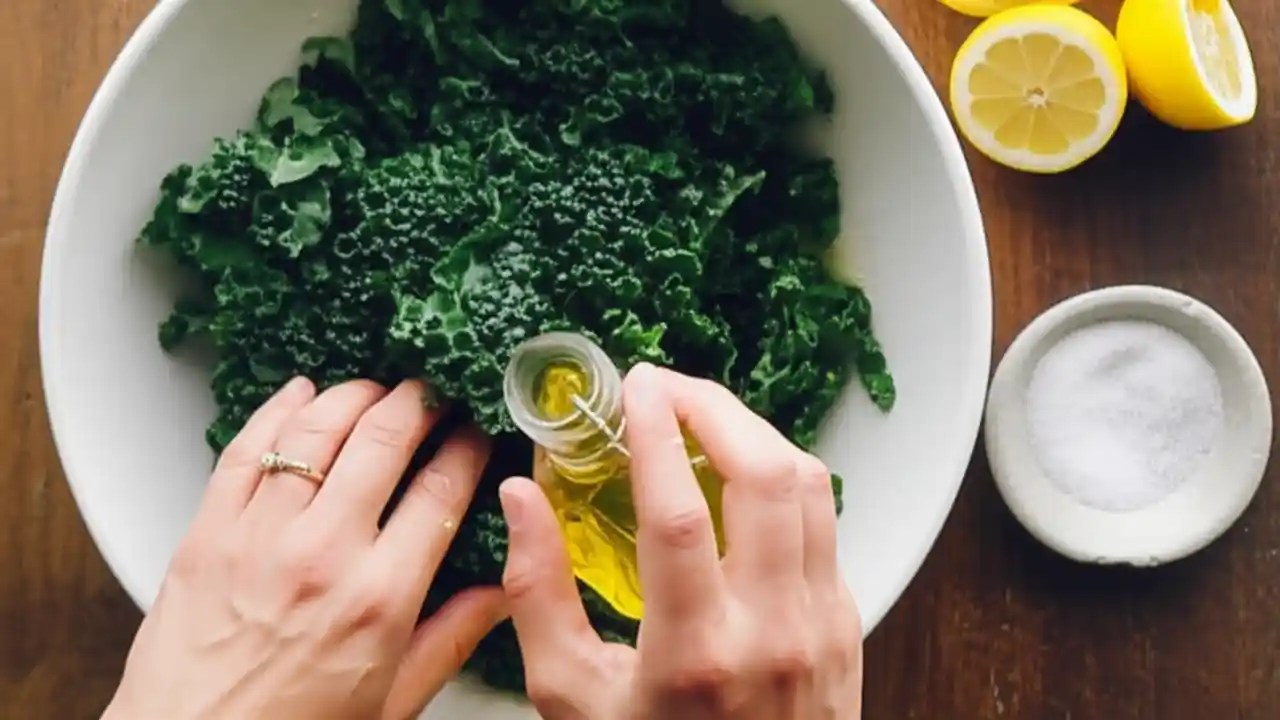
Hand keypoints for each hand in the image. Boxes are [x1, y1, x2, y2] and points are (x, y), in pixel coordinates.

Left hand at [105, 378, 505, 719]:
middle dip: (421, 401)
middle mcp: (323, 553)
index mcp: (380, 598)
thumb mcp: (393, 701)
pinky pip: (245, 449)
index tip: (479, 432)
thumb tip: (504, 591)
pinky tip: (301, 392)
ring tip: (380, 389)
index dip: (469, 446)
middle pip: (384, 438)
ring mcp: (259, 536)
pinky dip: (277, 409)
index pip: (441, 488)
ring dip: (357, 394)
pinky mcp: (207, 532)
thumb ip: (452, 638)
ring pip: (317, 428)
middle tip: (436, 392)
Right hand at [498, 365, 863, 718]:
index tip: (631, 387)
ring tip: (700, 414)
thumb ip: (538, 594)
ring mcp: (822, 623)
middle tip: (664, 385)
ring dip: (754, 431)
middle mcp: (773, 629)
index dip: (656, 434)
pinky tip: (739, 469)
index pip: (682, 513)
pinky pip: (823, 519)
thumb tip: (521, 497)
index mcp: (695, 653)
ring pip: (809, 485)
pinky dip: (782, 474)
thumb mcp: (571, 698)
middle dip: (714, 407)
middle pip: (766, 476)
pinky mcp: (846, 620)